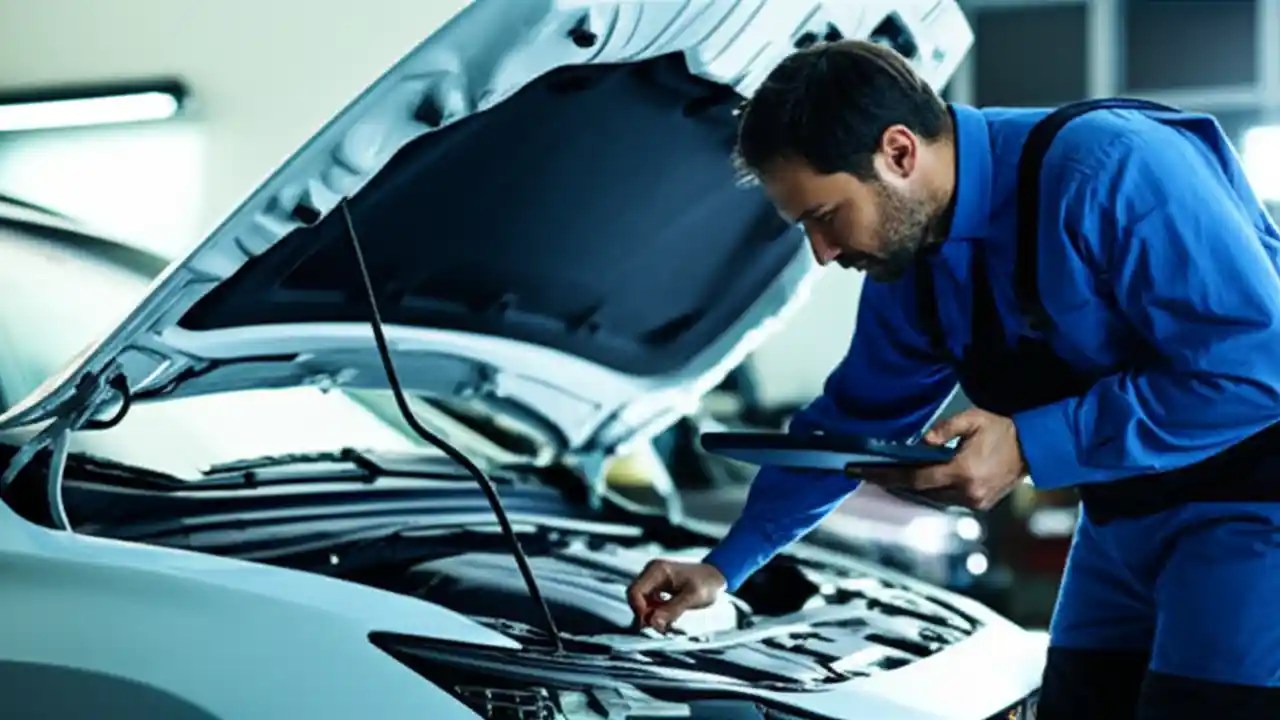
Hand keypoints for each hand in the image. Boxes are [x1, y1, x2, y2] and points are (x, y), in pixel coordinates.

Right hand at [626, 560, 725, 632]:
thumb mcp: (693, 597)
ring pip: (640, 602)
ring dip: (650, 616)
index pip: (634, 592)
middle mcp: (651, 572)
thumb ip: (672, 609)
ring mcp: (653, 579)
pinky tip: (667, 620)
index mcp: (657, 570)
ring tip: (666, 626)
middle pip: (634, 598)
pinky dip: (654, 613)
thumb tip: (652, 623)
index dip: (639, 610)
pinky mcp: (656, 587)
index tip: (653, 625)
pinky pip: (648, 603)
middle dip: (644, 615)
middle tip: (661, 628)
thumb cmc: (707, 584)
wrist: (716, 576)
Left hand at [857, 408, 1028, 510]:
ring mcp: (975, 502)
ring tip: (891, 478)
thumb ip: (944, 429)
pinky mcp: (981, 504)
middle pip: (921, 492)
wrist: (1035, 446)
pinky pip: (948, 501)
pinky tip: (920, 483)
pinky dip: (933, 492)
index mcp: (962, 472)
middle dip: (896, 483)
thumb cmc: (1003, 429)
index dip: (887, 476)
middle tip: (871, 474)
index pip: (914, 478)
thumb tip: (921, 442)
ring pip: (934, 499)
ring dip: (914, 489)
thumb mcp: (971, 419)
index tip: (864, 473)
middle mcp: (967, 492)